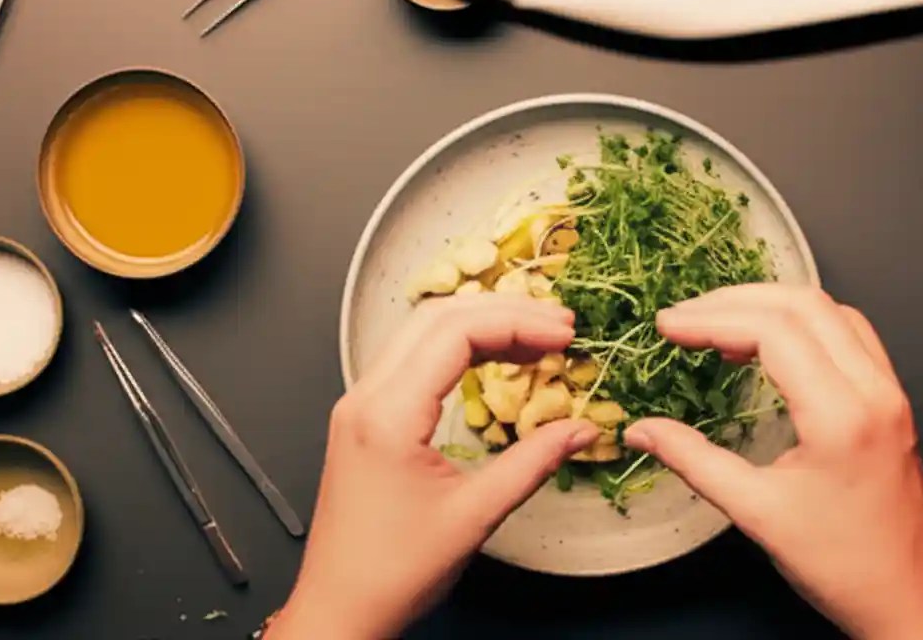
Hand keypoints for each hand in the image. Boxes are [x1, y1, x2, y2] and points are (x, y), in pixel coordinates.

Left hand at [269, 295, 598, 638]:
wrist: (339, 609)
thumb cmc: (394, 572)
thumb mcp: (474, 516)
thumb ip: (533, 464)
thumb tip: (583, 429)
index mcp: (388, 415)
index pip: (455, 333)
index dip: (518, 323)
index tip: (564, 334)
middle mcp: (366, 397)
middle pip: (438, 318)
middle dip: (504, 311)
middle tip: (560, 324)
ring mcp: (360, 404)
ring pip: (423, 332)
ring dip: (482, 324)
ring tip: (538, 336)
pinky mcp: (365, 417)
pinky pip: (413, 358)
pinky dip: (459, 347)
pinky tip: (496, 358)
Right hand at [624, 285, 922, 639]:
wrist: (905, 599)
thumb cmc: (840, 565)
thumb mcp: (755, 513)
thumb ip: (694, 461)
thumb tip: (642, 431)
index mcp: (842, 417)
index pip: (774, 332)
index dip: (713, 319)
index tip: (669, 327)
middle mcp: (874, 392)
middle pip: (803, 305)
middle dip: (736, 300)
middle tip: (685, 318)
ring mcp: (890, 393)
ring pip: (831, 312)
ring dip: (772, 305)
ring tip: (718, 325)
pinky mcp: (893, 401)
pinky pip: (851, 335)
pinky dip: (804, 324)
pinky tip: (770, 344)